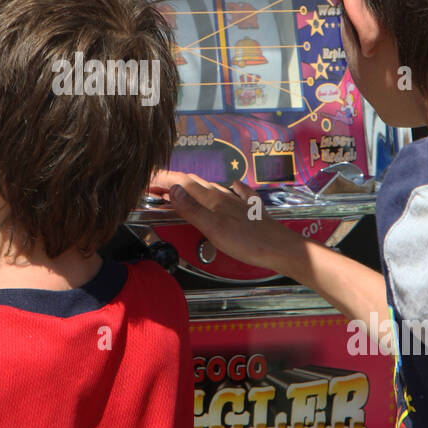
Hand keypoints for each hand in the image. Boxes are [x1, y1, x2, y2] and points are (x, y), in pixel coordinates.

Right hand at [148, 170, 304, 274]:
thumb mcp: (214, 229)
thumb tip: (172, 189)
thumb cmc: (249, 243)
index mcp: (212, 200)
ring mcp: (238, 201)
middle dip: (173, 180)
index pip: (181, 183)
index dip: (162, 179)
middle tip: (156, 183)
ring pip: (212, 187)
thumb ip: (192, 209)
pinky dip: (230, 187)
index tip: (145, 179)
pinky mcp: (252, 209)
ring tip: (181, 186)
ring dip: (193, 185)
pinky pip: (238, 192)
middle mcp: (224, 196)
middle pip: (194, 183)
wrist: (282, 249)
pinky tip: (233, 185)